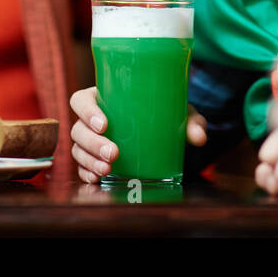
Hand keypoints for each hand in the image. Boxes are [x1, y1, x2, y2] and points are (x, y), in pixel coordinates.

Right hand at [70, 87, 206, 184]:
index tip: (104, 124)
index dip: (86, 111)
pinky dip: (86, 173)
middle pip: (79, 129)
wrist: (164, 128)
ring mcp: (90, 140)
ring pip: (78, 149)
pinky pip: (82, 167)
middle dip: (92, 143)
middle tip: (113, 153)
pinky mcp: (94, 158)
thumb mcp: (177, 111)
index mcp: (104, 97)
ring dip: (89, 161)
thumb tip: (200, 137)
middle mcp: (92, 119)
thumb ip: (189, 121)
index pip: (81, 100)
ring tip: (107, 169)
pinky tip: (96, 179)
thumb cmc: (164, 112)